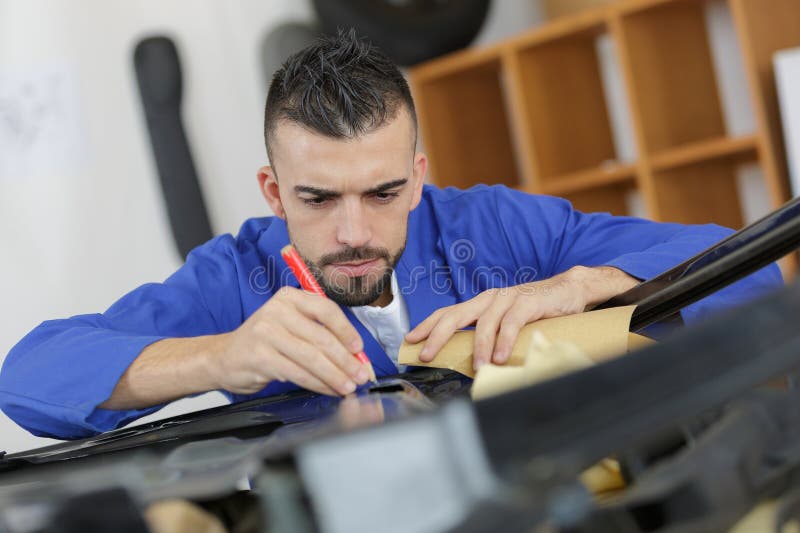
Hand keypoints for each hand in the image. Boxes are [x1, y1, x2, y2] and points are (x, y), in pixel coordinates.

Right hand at [211, 286, 369, 395]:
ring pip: (311, 357)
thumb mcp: (290, 326)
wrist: (223, 357)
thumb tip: (354, 354)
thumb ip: (318, 333)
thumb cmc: (264, 342)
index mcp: (289, 298)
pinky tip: (329, 390)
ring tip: (348, 387)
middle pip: (321, 337)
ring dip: (334, 375)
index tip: (359, 348)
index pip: (326, 309)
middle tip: (361, 375)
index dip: (346, 330)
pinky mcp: (260, 356)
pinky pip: (298, 372)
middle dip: (346, 360)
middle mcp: (277, 310)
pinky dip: (318, 384)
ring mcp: (266, 333)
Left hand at [404, 266, 637, 371]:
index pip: (447, 313)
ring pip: (485, 322)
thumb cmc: (536, 312)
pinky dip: (505, 340)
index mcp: (480, 304)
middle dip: (437, 335)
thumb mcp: (507, 325)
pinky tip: (501, 357)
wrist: (570, 290)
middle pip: (456, 316)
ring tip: (477, 368)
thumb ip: (490, 338)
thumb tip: (470, 365)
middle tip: (426, 355)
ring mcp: (508, 298)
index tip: (410, 341)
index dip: (427, 326)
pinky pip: (512, 322)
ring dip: (480, 347)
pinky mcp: (529, 301)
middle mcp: (490, 298)